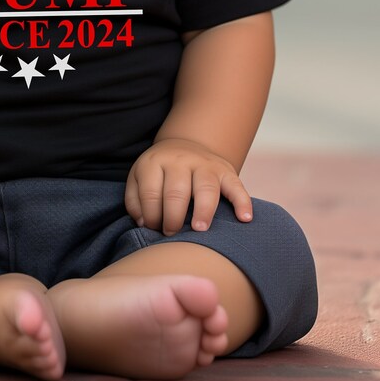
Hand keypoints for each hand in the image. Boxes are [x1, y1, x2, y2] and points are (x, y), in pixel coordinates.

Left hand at [125, 138, 252, 235]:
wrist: (185, 146)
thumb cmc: (160, 172)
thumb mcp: (139, 178)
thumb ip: (135, 200)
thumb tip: (143, 223)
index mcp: (155, 163)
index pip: (151, 193)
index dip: (151, 216)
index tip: (154, 229)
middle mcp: (180, 161)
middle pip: (177, 191)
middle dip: (173, 217)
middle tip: (172, 234)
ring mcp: (205, 164)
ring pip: (205, 187)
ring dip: (203, 210)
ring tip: (199, 229)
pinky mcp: (226, 171)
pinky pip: (236, 185)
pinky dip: (242, 202)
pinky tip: (244, 218)